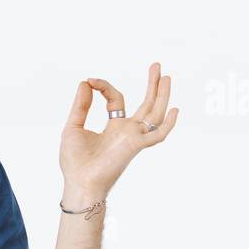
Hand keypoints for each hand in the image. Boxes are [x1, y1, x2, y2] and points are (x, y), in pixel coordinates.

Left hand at [59, 62, 179, 199]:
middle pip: (145, 104)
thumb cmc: (74, 161)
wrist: (78, 182)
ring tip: (165, 76)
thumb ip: (81, 106)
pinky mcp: (135, 145)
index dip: (104, 87)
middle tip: (157, 66)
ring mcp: (133, 138)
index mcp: (112, 127)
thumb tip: (85, 83)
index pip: (116, 99)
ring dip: (161, 95)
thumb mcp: (73, 127)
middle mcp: (126, 131)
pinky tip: (174, 110)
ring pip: (154, 113)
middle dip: (152, 85)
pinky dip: (167, 124)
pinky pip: (157, 135)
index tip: (90, 81)